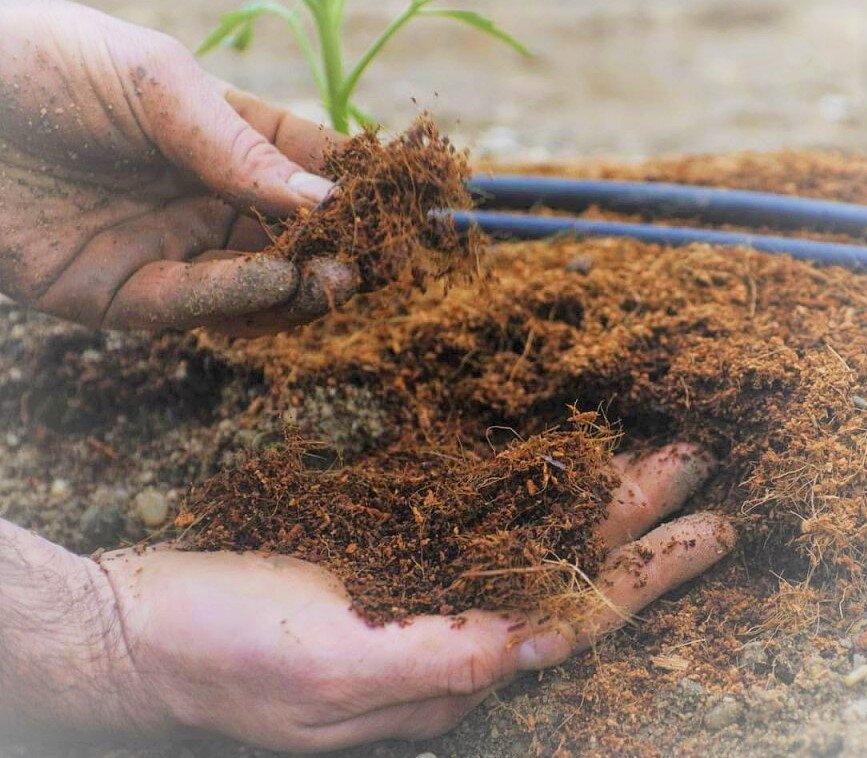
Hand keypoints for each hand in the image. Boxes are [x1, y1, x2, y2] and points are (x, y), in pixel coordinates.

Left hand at [0, 0, 355, 333]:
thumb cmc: (43, 64)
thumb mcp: (155, 84)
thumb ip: (238, 146)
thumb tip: (328, 199)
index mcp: (216, 138)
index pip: (303, 168)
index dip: (354, 187)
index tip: (401, 205)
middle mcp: (200, 198)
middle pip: (288, 238)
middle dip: (335, 251)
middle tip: (376, 260)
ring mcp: (166, 249)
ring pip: (252, 286)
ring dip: (298, 287)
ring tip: (336, 277)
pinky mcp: (122, 295)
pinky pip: (192, 305)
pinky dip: (236, 298)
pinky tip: (273, 283)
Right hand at [95, 443, 733, 751]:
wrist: (140, 628)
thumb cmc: (216, 655)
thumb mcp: (322, 671)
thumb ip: (432, 662)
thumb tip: (537, 646)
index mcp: (445, 670)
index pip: (573, 620)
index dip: (645, 575)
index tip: (705, 528)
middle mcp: (443, 632)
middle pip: (562, 572)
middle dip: (633, 523)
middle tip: (691, 462)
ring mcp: (412, 592)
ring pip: (523, 541)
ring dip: (585, 499)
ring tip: (640, 456)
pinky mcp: (377, 558)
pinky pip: (469, 521)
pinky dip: (516, 490)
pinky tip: (539, 467)